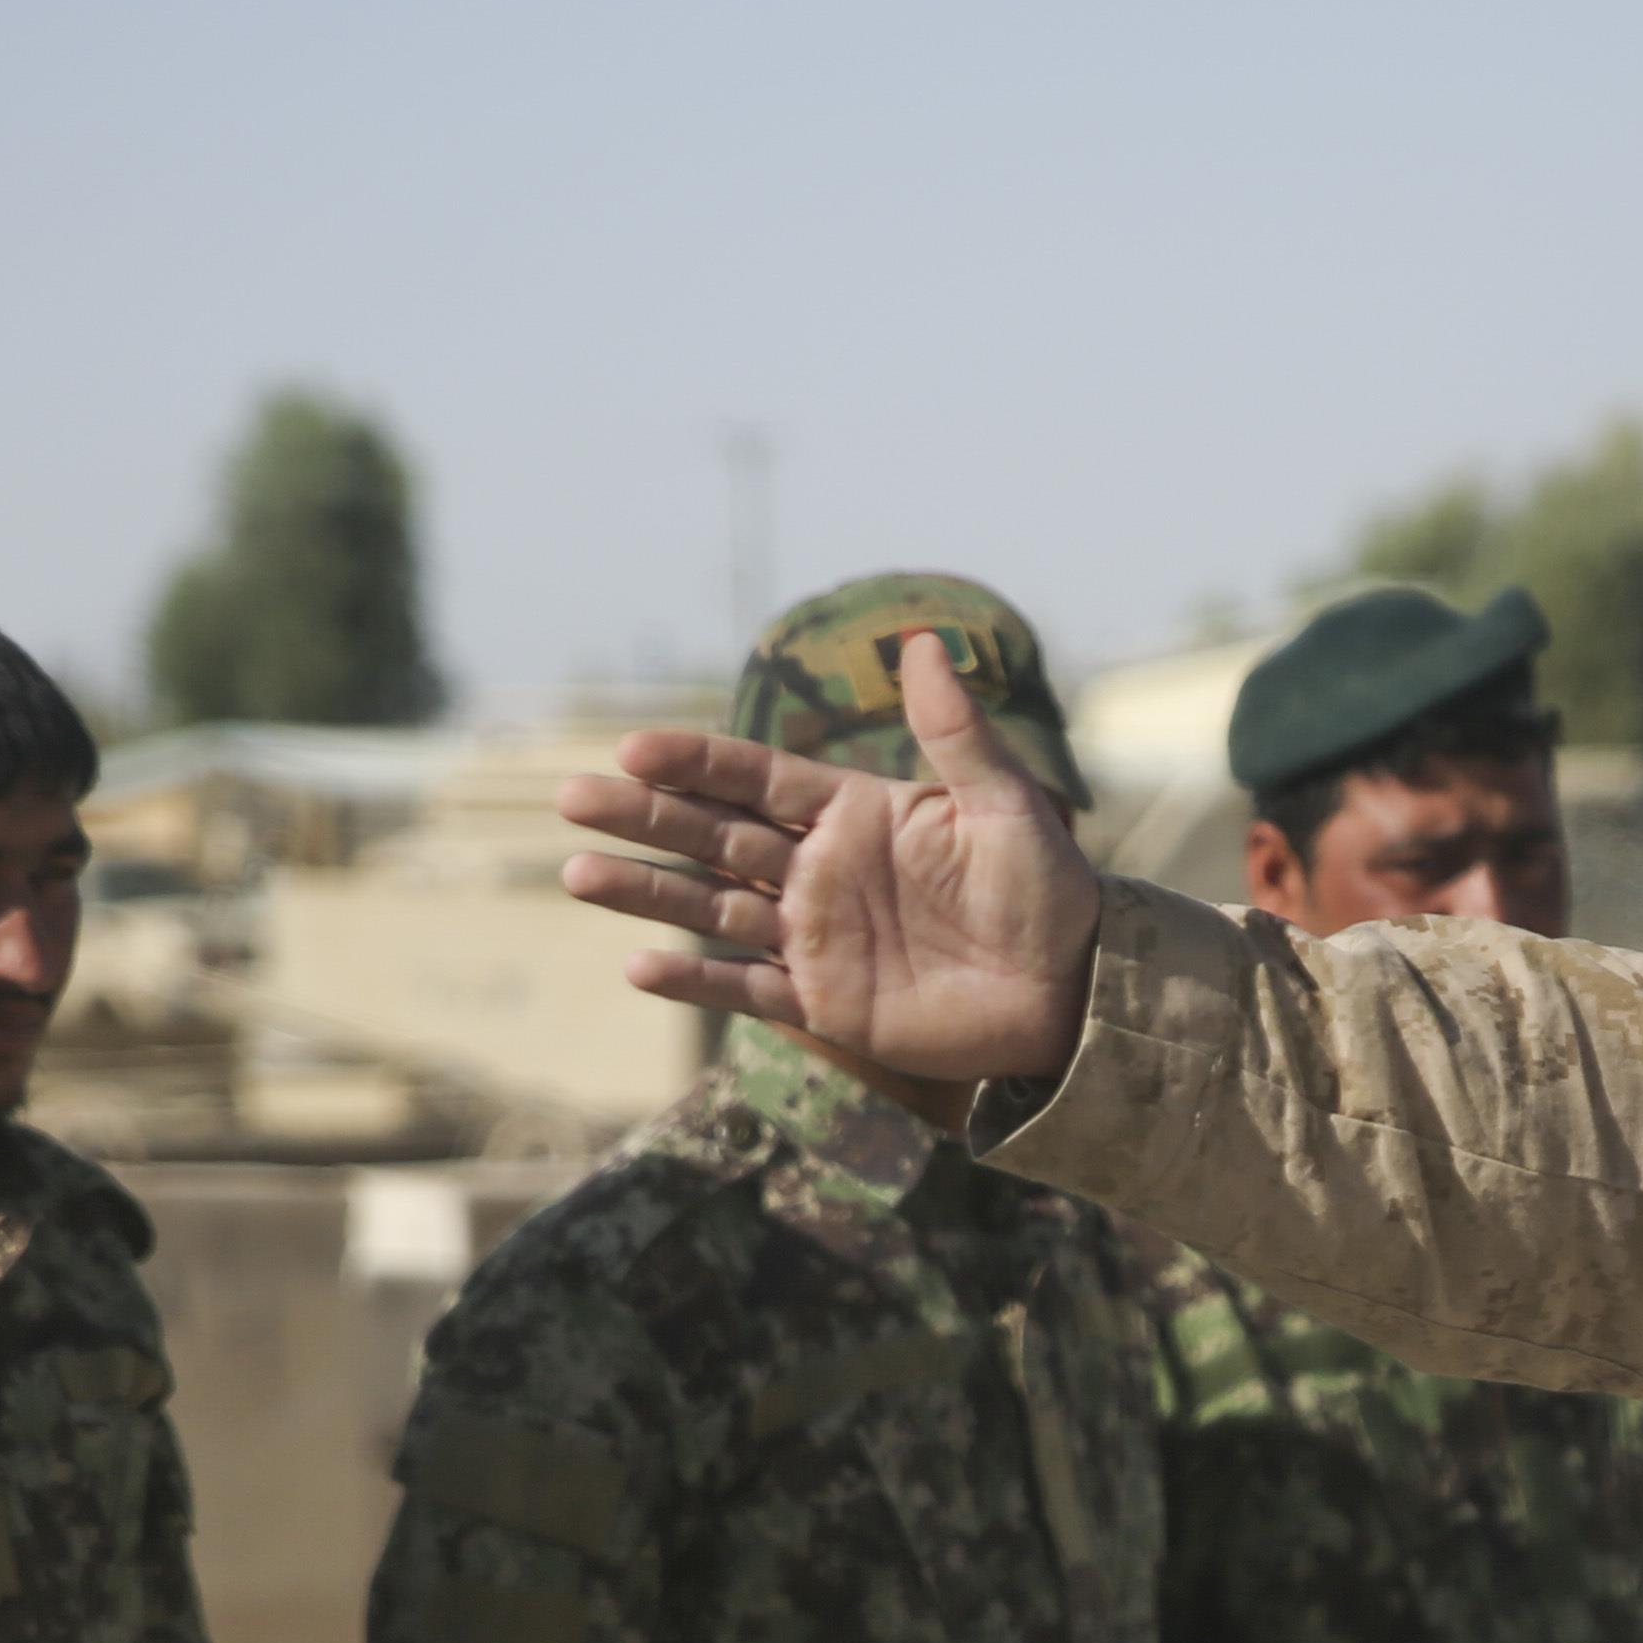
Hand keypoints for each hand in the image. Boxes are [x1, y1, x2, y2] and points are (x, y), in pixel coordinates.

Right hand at [560, 634, 1106, 1082]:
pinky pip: (746, 989)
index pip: (755, 778)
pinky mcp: (823, 1001)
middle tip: (573, 798)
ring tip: (577, 873)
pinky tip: (639, 967)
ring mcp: (814, 936)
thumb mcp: (1004, 804)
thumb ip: (955, 732)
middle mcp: (819, 868)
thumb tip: (924, 640)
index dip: (695, 762)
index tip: (634, 747)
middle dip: (644, 815)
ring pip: (711, 907)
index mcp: (853, 811)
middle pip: (712, 834)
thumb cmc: (1047, 889)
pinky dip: (694, 981)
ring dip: (645, 891)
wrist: (1070, 991)